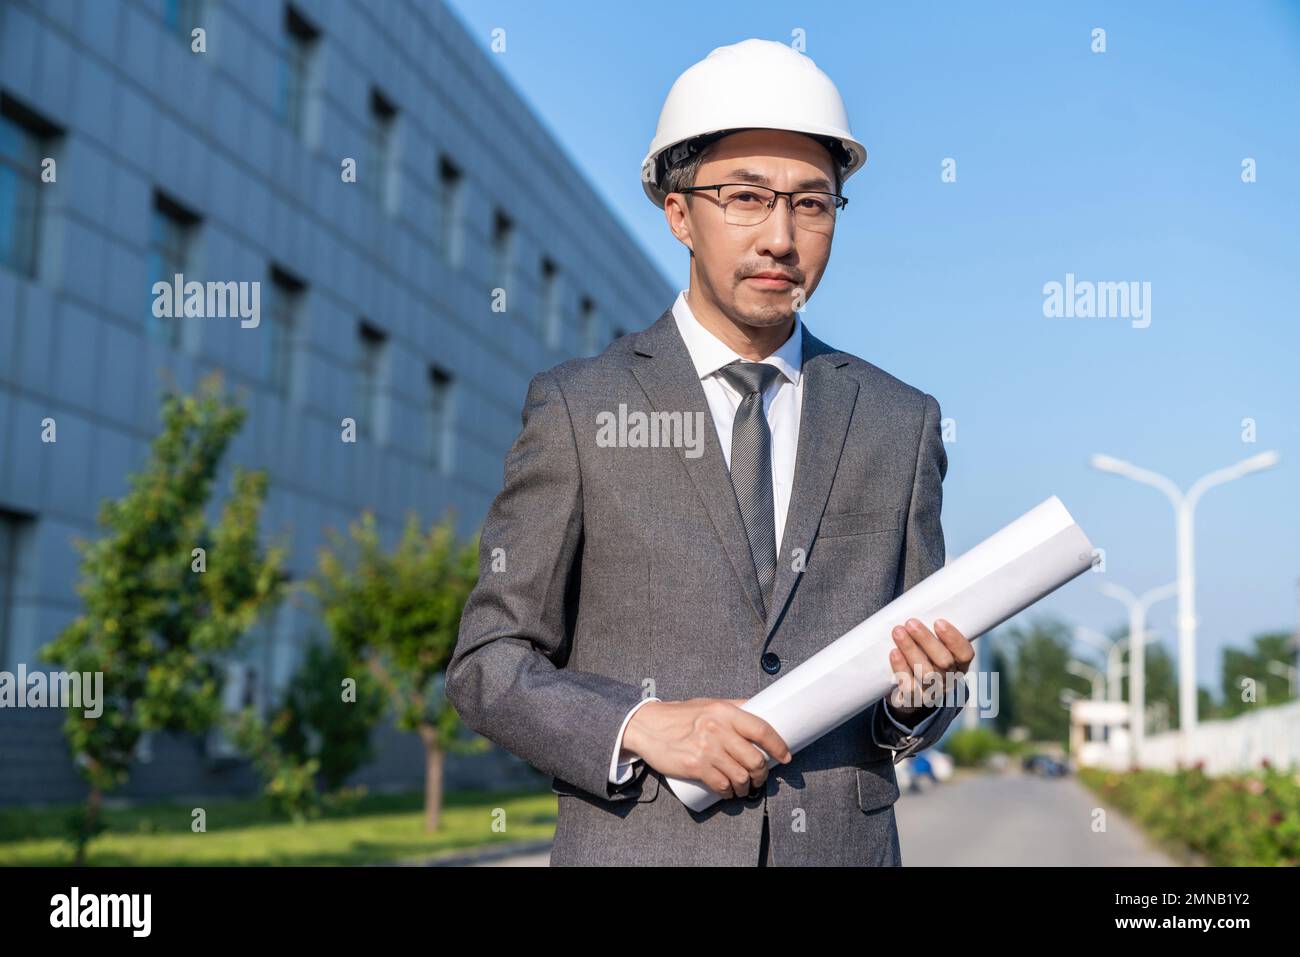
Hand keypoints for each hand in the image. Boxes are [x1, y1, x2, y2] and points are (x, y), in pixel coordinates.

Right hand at [622, 698, 791, 798]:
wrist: (647, 726)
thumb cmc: (680, 716)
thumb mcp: (709, 704)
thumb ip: (734, 707)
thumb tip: (761, 708)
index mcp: (725, 712)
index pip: (761, 729)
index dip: (778, 745)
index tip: (785, 757)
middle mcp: (717, 729)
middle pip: (754, 759)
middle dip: (762, 774)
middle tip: (760, 778)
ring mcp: (706, 749)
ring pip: (741, 776)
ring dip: (746, 787)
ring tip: (744, 787)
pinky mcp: (695, 766)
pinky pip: (722, 786)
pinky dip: (729, 793)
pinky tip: (728, 792)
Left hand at [887, 618, 973, 719]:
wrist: (909, 692)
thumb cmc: (923, 656)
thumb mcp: (934, 645)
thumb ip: (933, 630)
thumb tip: (919, 599)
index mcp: (960, 665)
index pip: (965, 653)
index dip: (954, 638)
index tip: (938, 621)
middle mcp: (949, 680)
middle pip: (944, 662)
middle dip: (926, 640)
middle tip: (911, 622)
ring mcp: (932, 692)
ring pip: (926, 674)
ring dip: (911, 650)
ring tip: (898, 632)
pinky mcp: (914, 700)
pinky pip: (909, 687)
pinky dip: (901, 668)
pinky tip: (893, 653)